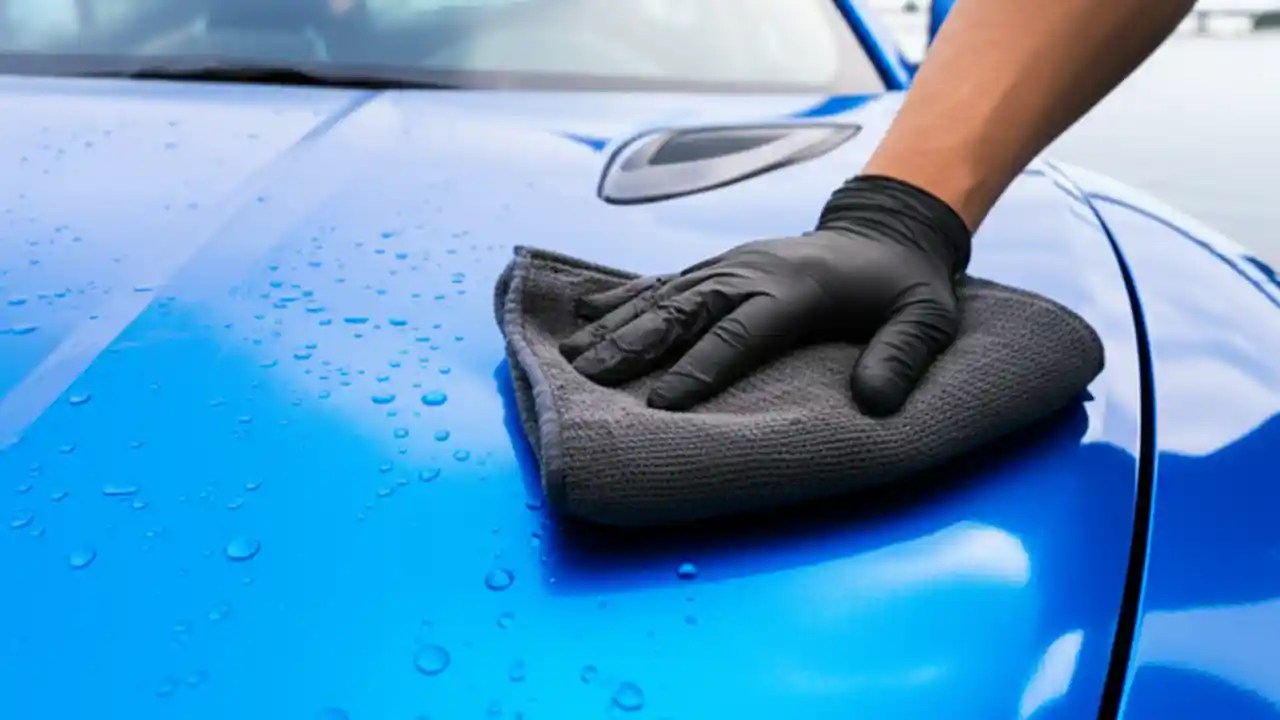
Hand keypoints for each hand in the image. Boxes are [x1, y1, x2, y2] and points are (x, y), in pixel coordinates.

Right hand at [559, 175, 971, 414]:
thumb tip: (876, 404)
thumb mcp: (927, 316)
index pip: (741, 332)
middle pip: (683, 311)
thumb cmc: (905, 284)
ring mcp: (728, 265)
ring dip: (613, 326)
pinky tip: (581, 312)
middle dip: (632, 346)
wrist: (886, 228)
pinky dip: (619, 297)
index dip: (701, 367)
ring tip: (569, 356)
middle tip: (586, 379)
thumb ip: (904, 355)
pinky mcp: (717, 266)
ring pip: (661, 296)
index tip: (661, 403)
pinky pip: (660, 281)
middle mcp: (750, 272)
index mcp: (796, 289)